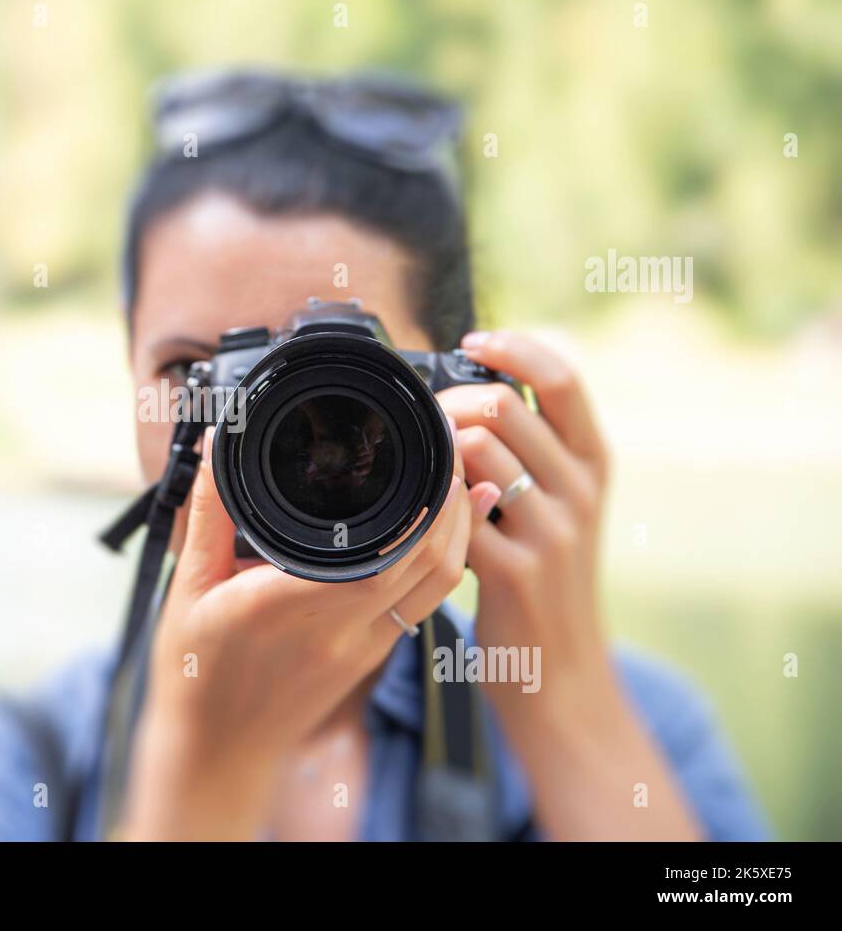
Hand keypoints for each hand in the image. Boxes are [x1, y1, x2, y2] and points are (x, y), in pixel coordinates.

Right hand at [122, 426, 484, 839]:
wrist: (217, 754)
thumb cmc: (194, 673)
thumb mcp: (189, 587)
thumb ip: (208, 513)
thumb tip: (215, 445)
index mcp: (290, 604)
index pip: (386, 552)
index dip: (426, 503)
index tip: (430, 450)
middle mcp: (339, 629)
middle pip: (431, 562)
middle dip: (453, 501)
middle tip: (451, 449)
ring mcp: (363, 647)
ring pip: (439, 584)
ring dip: (458, 532)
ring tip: (458, 480)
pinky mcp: (371, 658)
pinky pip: (423, 602)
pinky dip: (442, 561)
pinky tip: (444, 531)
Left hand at [438, 330, 612, 703]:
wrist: (565, 675)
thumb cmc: (548, 582)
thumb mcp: (562, 509)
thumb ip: (533, 455)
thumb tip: (474, 395)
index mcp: (593, 464)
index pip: (564, 378)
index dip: (515, 347)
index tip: (474, 339)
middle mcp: (580, 490)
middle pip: (503, 406)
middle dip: (447, 403)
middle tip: (423, 423)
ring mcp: (553, 531)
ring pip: (477, 449)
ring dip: (435, 450)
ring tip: (422, 472)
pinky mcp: (517, 571)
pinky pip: (458, 512)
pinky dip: (431, 505)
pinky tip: (422, 517)